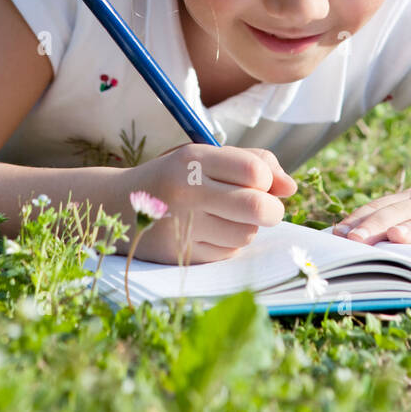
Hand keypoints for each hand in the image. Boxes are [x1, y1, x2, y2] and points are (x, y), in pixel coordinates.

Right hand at [115, 143, 296, 264]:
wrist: (119, 204)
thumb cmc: (176, 176)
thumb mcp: (206, 156)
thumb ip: (255, 162)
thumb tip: (291, 188)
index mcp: (194, 160)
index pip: (254, 171)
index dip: (267, 180)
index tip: (257, 182)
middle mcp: (186, 191)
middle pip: (257, 207)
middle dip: (272, 210)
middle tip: (265, 208)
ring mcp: (182, 226)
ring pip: (246, 234)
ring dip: (247, 227)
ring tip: (227, 216)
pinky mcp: (181, 254)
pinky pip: (228, 252)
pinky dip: (228, 243)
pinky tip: (209, 231)